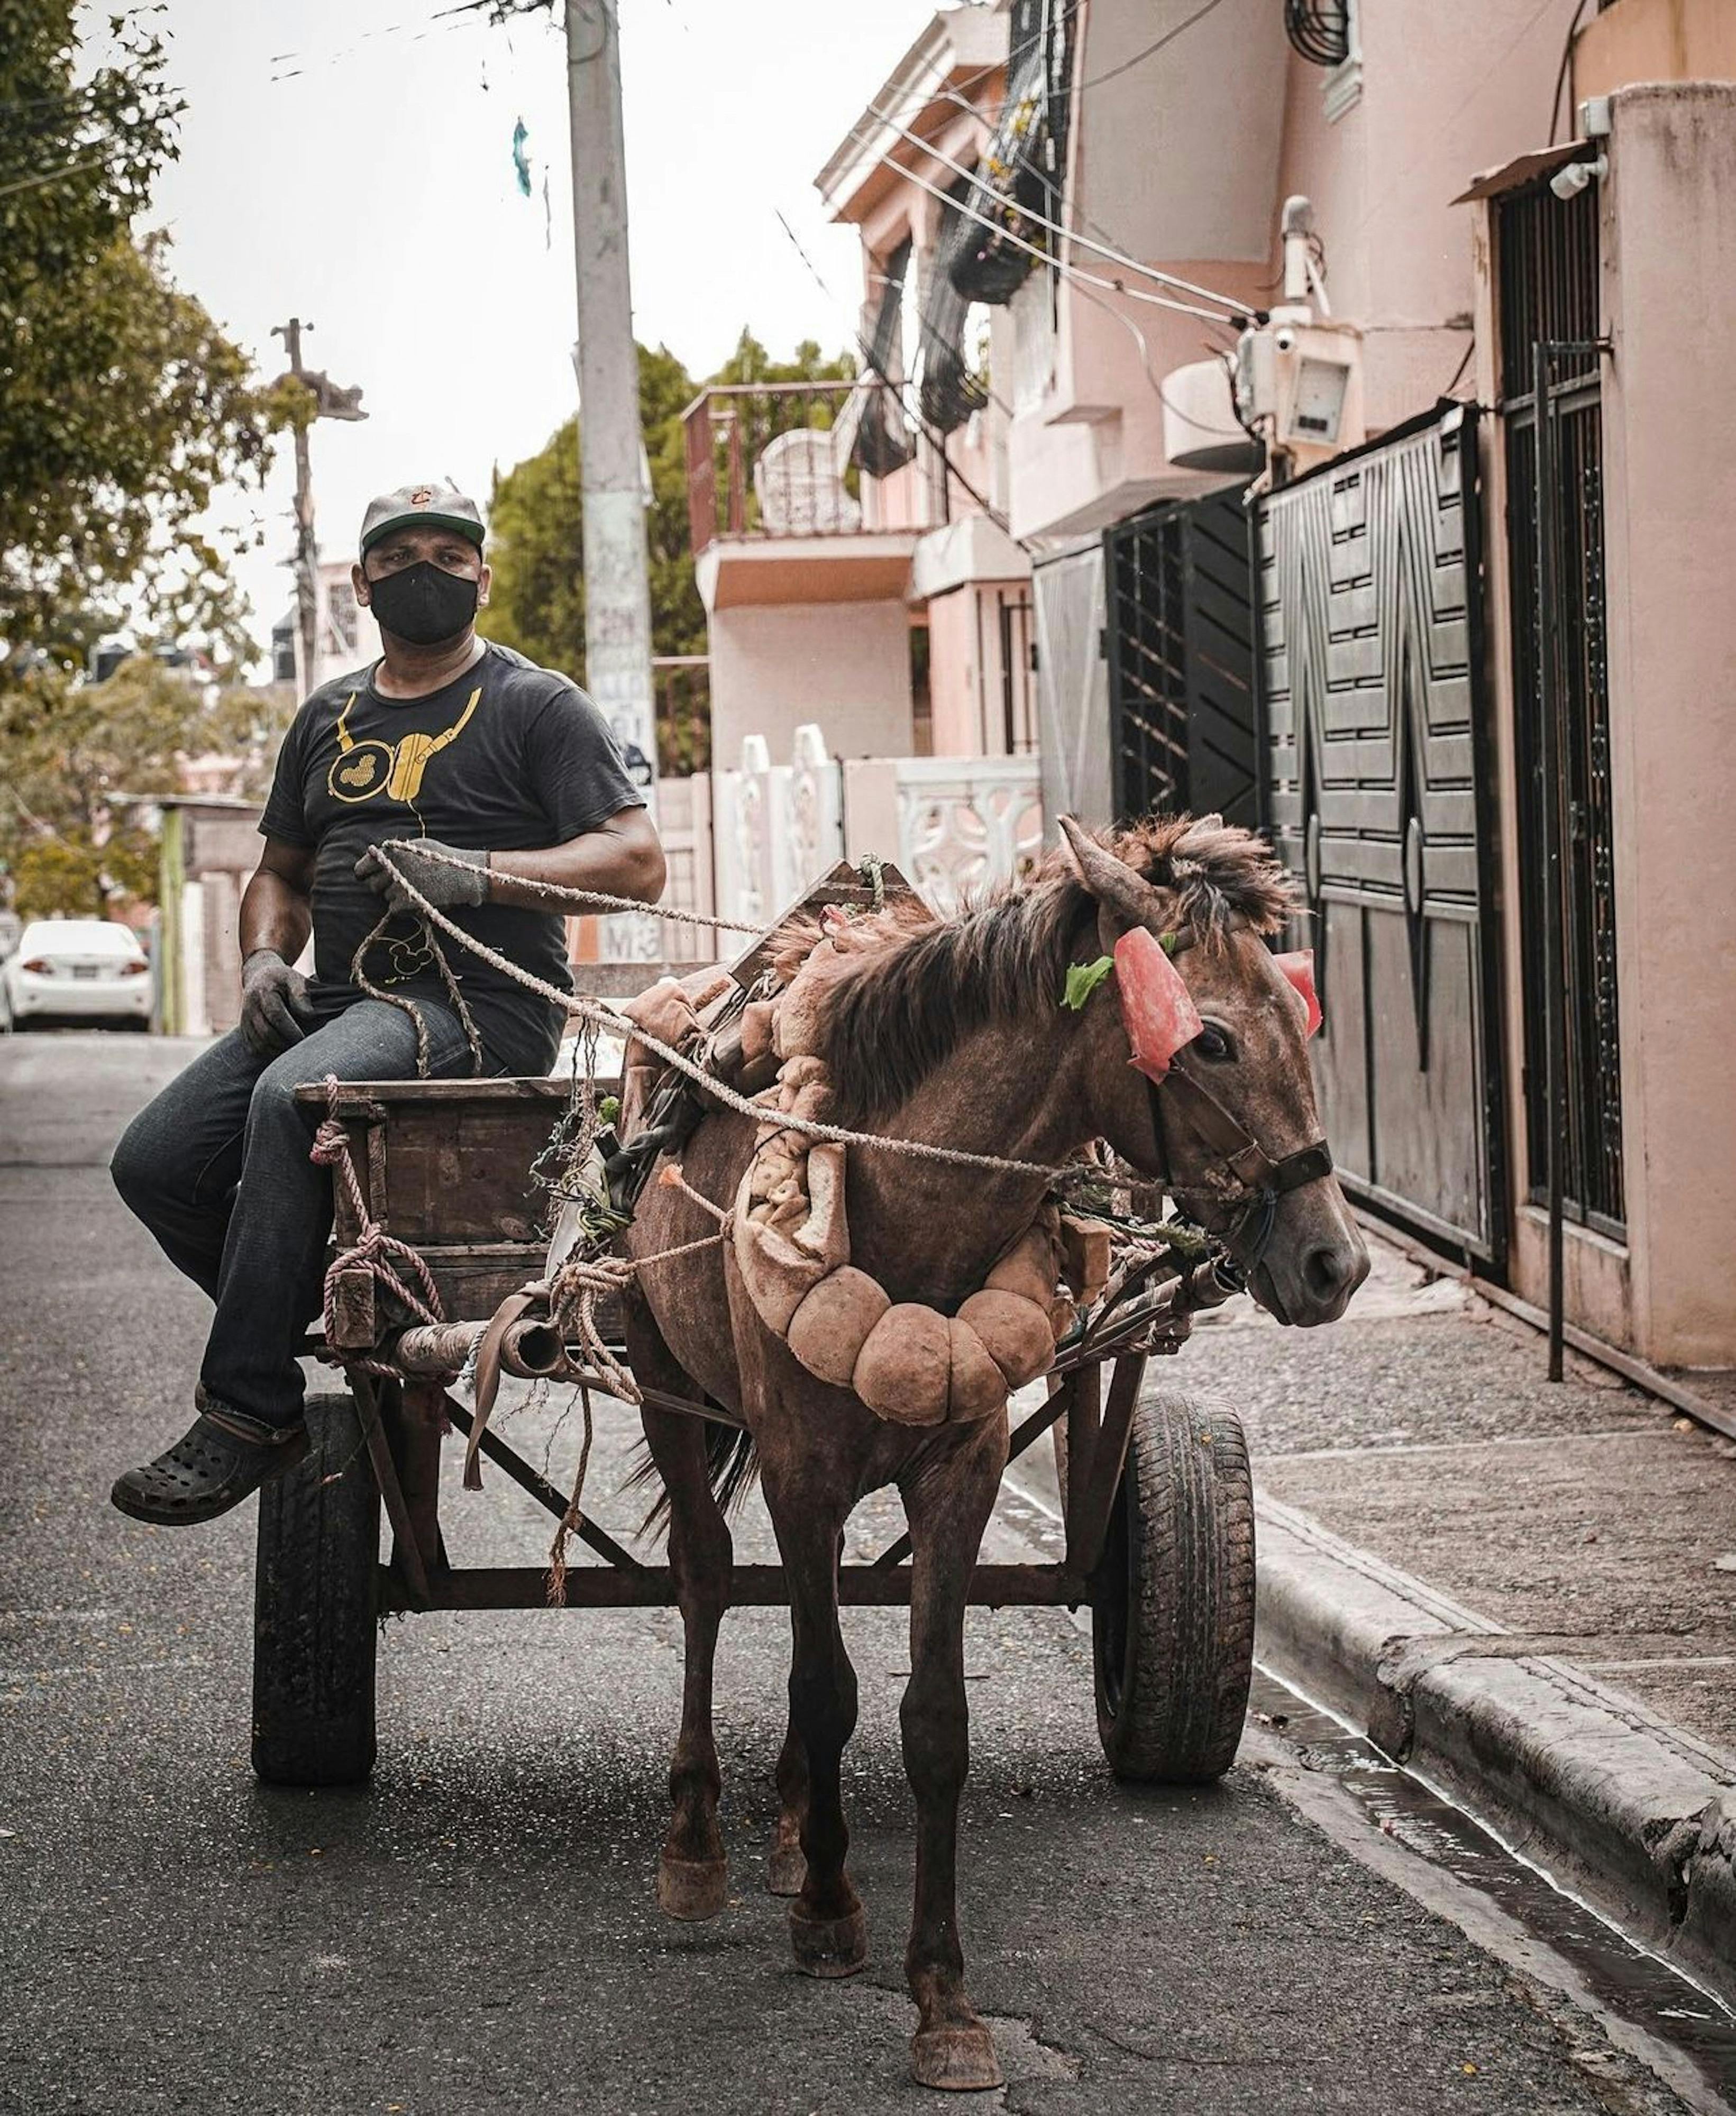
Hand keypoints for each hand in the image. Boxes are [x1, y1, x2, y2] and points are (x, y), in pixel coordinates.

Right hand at [239, 949, 316, 1054]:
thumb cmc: (282, 979)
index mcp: (263, 992)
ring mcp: (244, 1019)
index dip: (290, 1030)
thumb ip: (302, 995)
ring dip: (277, 1050)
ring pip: (259, 1044)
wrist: (259, 977)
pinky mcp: (243, 1029)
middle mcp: (250, 1006)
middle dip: (285, 1043)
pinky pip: (253, 1048)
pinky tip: (281, 1049)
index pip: (276, 1016)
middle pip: (266, 1033)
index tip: (303, 1039)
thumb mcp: (294, 979)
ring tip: (293, 1049)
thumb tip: (309, 1015)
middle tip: (301, 1047)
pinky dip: (268, 1052)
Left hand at [354, 839, 489, 914]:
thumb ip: (397, 851)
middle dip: (383, 886)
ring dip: (397, 896)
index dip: (363, 873)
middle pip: (373, 885)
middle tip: (400, 885)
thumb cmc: (444, 858)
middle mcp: (392, 867)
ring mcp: (398, 884)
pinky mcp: (405, 901)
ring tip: (416, 889)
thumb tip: (377, 857)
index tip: (365, 877)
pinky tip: (418, 899)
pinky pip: (394, 908)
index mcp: (392, 851)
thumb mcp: (419, 846)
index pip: (363, 867)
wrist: (466, 875)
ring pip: (386, 896)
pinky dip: (404, 907)